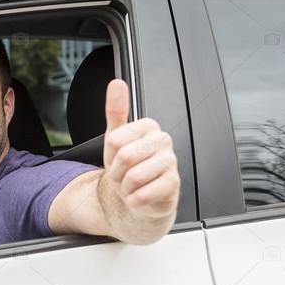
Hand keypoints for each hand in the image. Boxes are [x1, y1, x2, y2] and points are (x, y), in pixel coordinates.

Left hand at [102, 79, 179, 220]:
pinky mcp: (174, 184)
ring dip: (125, 187)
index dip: (110, 154)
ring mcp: (172, 162)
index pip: (115, 139)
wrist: (138, 196)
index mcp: (149, 127)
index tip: (117, 158)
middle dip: (117, 172)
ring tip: (133, 185)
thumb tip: (117, 84)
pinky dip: (134, 200)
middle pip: (125, 157)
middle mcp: (163, 141)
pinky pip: (143, 194)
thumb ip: (115, 111)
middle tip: (124, 173)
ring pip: (134, 177)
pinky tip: (141, 195)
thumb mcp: (115, 138)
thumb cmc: (128, 166)